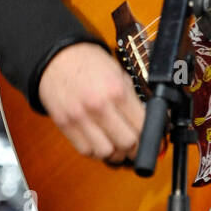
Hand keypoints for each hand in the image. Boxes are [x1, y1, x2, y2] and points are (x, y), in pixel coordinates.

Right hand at [38, 42, 144, 163]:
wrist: (57, 57)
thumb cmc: (90, 63)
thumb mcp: (119, 74)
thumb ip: (132, 100)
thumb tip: (149, 121)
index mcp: (117, 91)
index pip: (143, 126)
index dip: (152, 134)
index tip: (153, 136)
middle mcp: (99, 106)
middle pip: (127, 144)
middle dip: (136, 147)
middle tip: (137, 144)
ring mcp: (80, 117)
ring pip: (106, 153)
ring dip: (115, 153)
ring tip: (118, 145)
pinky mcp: (64, 125)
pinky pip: (86, 150)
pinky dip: (96, 152)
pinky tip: (101, 142)